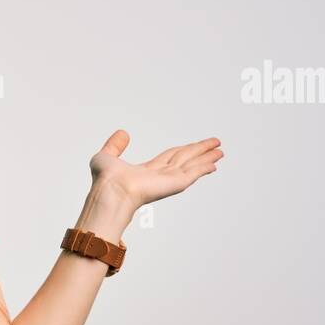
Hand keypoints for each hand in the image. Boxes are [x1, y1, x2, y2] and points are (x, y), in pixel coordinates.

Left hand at [89, 130, 223, 212]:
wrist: (110, 191)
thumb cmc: (104, 181)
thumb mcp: (106, 156)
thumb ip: (115, 146)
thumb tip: (123, 133)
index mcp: (145, 172)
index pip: (169, 158)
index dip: (183, 151)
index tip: (194, 146)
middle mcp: (159, 177)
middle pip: (185, 159)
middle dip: (200, 151)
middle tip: (216, 144)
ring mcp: (168, 181)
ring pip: (191, 165)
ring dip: (206, 157)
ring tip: (220, 151)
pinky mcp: (174, 184)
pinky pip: (193, 174)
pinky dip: (204, 168)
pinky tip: (214, 164)